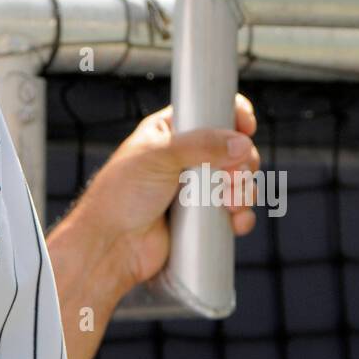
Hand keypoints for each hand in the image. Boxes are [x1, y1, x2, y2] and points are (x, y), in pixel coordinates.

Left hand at [72, 92, 260, 293]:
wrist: (112, 246)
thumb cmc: (121, 196)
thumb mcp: (157, 157)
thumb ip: (200, 145)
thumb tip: (241, 143)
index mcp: (170, 131)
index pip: (209, 112)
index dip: (232, 115)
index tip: (247, 126)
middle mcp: (186, 157)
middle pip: (233, 148)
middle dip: (242, 161)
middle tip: (233, 174)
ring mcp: (196, 188)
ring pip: (238, 181)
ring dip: (243, 190)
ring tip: (230, 201)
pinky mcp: (203, 218)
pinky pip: (234, 212)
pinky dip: (241, 216)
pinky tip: (235, 220)